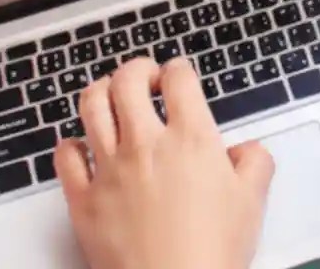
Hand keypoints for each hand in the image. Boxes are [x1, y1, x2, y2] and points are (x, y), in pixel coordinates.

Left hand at [55, 58, 274, 268]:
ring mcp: (108, 169)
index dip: (179, 70)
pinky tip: (83, 147)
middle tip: (145, 78)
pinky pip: (64, 156)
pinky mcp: (83, 199)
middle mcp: (145, 145)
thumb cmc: (212, 252)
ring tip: (111, 96)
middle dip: (138, 69)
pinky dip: (71, 144)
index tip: (179, 77)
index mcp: (191, 139)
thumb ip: (255, 162)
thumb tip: (245, 151)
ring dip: (101, 91)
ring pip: (91, 106)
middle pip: (127, 80)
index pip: (179, 78)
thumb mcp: (253, 201)